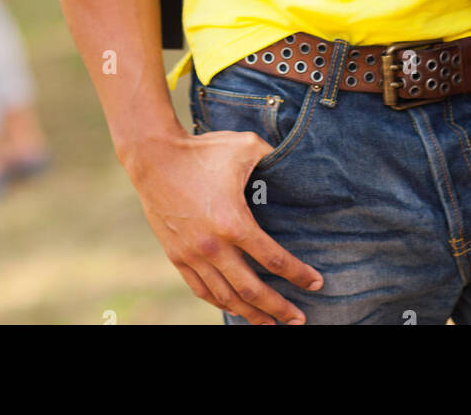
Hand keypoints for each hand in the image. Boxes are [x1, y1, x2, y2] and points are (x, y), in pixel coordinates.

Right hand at [123, 127, 323, 323]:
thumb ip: (272, 156)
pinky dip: (220, 303)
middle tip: (299, 320)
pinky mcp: (177, 256)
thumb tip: (294, 161)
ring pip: (226, 297)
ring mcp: (193, 254)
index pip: (274, 259)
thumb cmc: (202, 150)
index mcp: (234, 222)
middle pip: (252, 290)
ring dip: (251, 314)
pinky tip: (234, 308)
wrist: (154, 157)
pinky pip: (201, 289)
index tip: (316, 283)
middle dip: (279, 308)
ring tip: (270, 325)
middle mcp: (213, 246)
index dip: (298, 274)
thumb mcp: (244, 146)